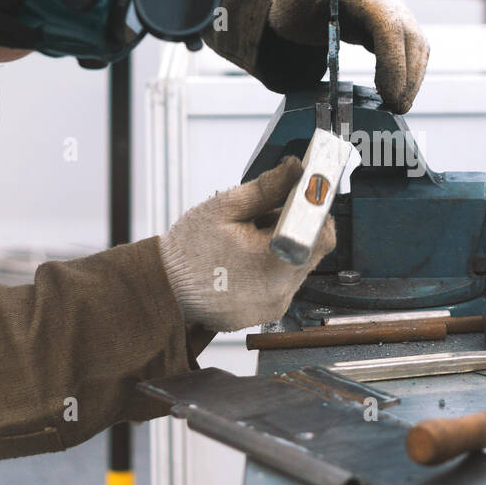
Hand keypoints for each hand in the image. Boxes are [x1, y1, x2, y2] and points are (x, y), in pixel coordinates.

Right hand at [158, 157, 334, 331]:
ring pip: (296, 268)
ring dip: (282, 250)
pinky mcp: (265, 315)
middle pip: (310, 252)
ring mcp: (273, 308)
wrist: (163, 287)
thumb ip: (267, 188)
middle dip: (294, 230)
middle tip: (263, 221)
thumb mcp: (225, 208)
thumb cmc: (188, 251)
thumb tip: (296, 170)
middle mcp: (279, 293)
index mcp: (274, 265)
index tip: (301, 202)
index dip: (315, 214)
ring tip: (249, 244)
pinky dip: (270, 270)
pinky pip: (281, 285)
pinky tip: (245, 263)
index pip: (322, 236)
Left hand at [268, 0, 428, 112]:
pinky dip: (409, 75)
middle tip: (396, 108)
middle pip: (411, 37)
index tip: (387, 94)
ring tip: (397, 107)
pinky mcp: (396, 29)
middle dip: (408, 76)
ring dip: (413, 79)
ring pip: (417, 46)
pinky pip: (412, 52)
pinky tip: (396, 94)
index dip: (393, 61)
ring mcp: (395, 12)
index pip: (390, 26)